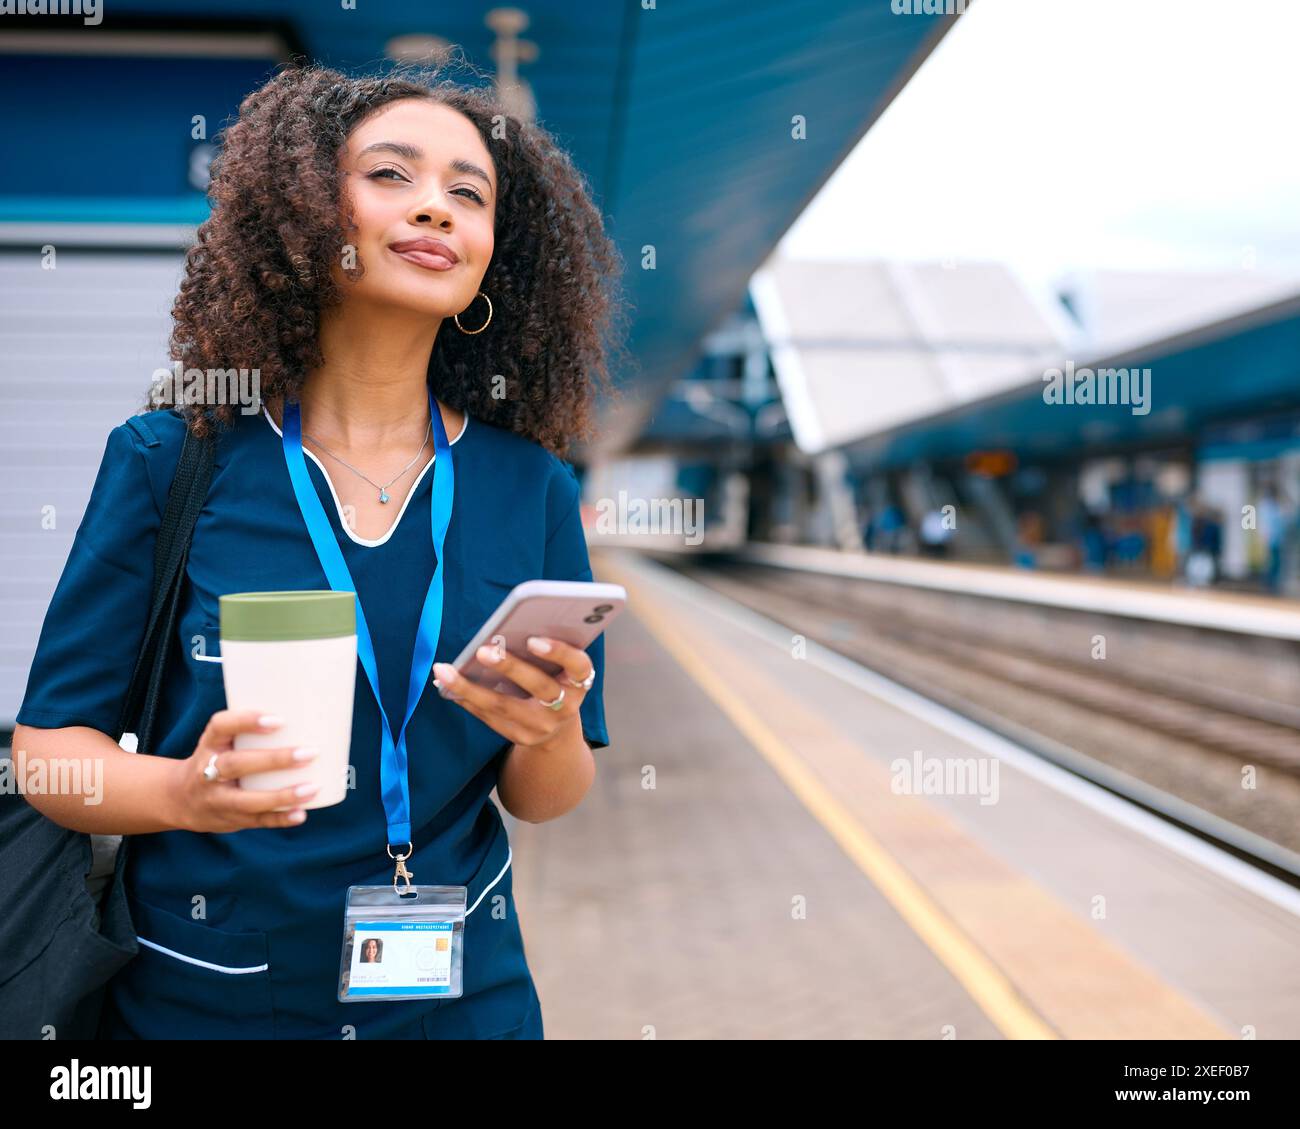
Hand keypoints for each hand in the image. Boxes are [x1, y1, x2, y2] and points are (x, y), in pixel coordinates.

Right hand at [166, 709, 320, 832]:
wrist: (181, 799)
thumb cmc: (218, 758)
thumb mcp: (221, 740)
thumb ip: (251, 729)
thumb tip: (310, 715)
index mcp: (210, 744)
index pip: (220, 727)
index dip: (246, 721)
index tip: (278, 720)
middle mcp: (208, 771)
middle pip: (236, 765)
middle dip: (274, 760)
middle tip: (309, 753)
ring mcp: (218, 799)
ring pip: (247, 800)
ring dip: (282, 796)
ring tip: (312, 788)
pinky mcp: (230, 819)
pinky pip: (256, 821)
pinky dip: (280, 819)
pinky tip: (301, 814)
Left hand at [432, 636, 593, 749]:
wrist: (558, 730)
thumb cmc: (556, 682)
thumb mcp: (562, 669)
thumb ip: (547, 651)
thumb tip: (506, 628)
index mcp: (580, 682)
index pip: (579, 665)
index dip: (559, 652)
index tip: (533, 640)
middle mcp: (565, 706)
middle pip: (539, 686)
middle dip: (510, 667)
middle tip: (483, 650)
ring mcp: (543, 726)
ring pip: (504, 706)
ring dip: (470, 687)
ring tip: (444, 670)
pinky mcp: (520, 737)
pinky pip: (489, 717)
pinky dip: (467, 699)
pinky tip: (447, 685)